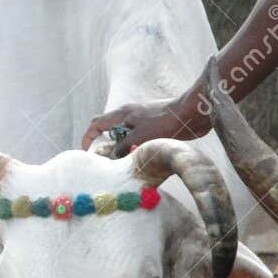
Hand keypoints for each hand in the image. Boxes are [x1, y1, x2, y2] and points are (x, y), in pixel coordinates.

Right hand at [80, 87, 207, 153]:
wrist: (192, 113)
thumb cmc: (165, 122)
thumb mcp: (139, 138)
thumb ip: (122, 147)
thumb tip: (111, 157)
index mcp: (122, 114)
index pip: (97, 124)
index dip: (88, 137)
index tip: (85, 152)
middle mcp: (130, 115)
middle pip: (111, 131)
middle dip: (108, 147)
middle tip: (109, 163)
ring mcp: (143, 120)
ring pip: (126, 137)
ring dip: (124, 150)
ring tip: (127, 164)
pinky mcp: (155, 127)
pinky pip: (139, 140)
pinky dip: (137, 149)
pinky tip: (142, 159)